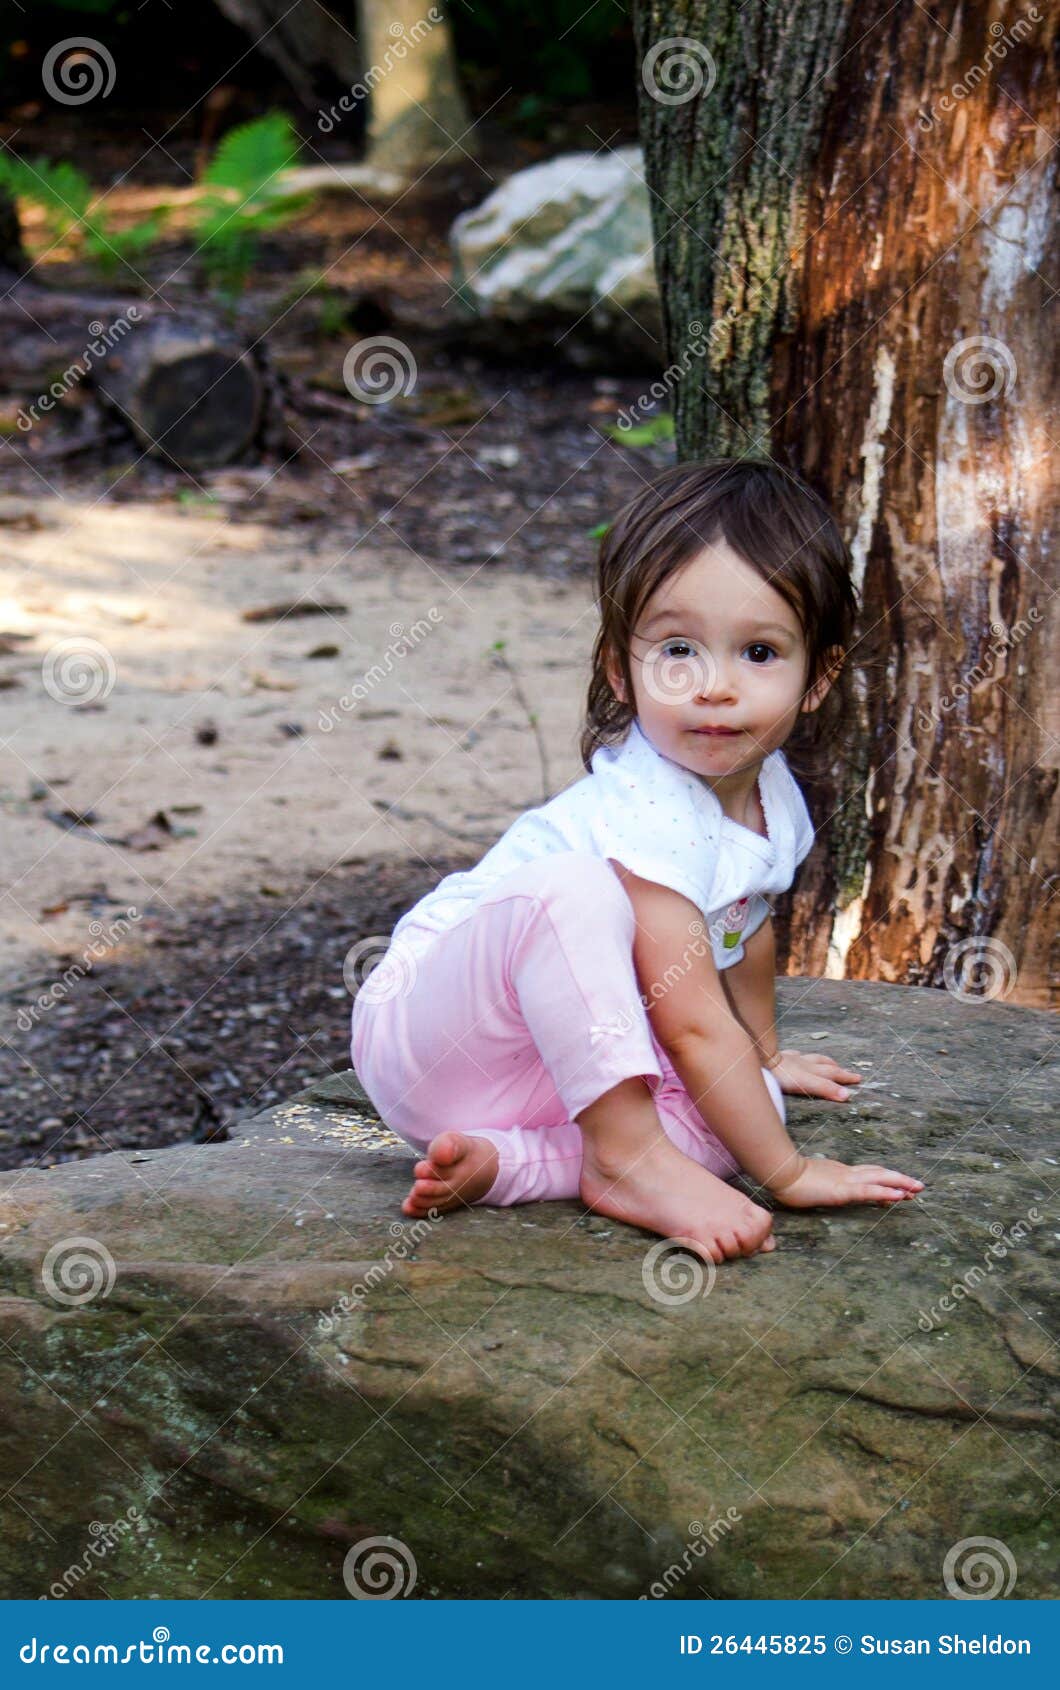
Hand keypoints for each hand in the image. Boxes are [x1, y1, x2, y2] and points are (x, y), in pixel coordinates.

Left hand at [766, 1048, 862, 1100]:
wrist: (760, 1059)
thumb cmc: (782, 1074)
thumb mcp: (807, 1084)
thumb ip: (825, 1089)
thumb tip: (847, 1095)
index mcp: (812, 1071)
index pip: (832, 1075)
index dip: (845, 1078)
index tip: (858, 1079)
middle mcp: (804, 1063)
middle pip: (825, 1066)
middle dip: (839, 1070)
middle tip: (851, 1073)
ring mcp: (791, 1060)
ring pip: (811, 1059)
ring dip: (823, 1061)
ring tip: (830, 1063)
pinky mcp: (778, 1058)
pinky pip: (791, 1055)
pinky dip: (798, 1055)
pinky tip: (797, 1055)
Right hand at [770, 1155, 923, 1208]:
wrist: (780, 1173)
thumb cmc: (787, 1179)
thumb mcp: (807, 1183)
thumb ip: (817, 1184)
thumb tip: (820, 1187)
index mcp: (839, 1172)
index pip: (868, 1174)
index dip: (886, 1179)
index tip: (900, 1188)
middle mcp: (847, 1174)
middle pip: (879, 1173)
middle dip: (900, 1179)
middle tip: (919, 1186)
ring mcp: (846, 1181)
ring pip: (880, 1179)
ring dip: (901, 1184)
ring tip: (918, 1189)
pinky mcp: (843, 1190)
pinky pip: (869, 1191)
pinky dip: (886, 1192)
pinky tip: (900, 1196)